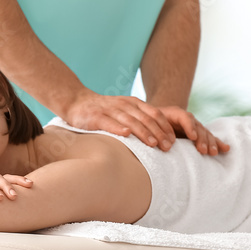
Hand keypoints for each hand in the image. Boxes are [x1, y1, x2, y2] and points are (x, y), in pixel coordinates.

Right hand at [64, 90, 180, 150]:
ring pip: (131, 121)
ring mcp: (110, 109)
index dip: (165, 127)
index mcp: (133, 103)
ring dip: (143, 133)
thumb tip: (160, 139)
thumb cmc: (104, 110)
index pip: (154, 114)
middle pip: (146, 118)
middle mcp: (124, 104)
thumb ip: (139, 119)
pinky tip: (126, 134)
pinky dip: (118, 128)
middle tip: (168, 148)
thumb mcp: (124, 110)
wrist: (77, 101)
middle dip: (159, 133)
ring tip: (153, 144)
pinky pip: (109, 122)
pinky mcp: (96, 116)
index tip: (173, 141)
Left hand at [154, 105, 229, 155]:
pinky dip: (217, 143)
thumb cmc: (150, 125)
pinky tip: (226, 149)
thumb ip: (152, 129)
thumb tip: (152, 139)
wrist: (155, 123)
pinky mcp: (199, 136)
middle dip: (201, 138)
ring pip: (205, 133)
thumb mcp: (149, 124)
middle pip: (197, 126)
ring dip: (210, 143)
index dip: (189, 126)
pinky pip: (210, 138)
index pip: (184, 117)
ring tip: (212, 152)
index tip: (193, 137)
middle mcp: (187, 120)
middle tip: (203, 150)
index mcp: (174, 114)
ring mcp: (194, 127)